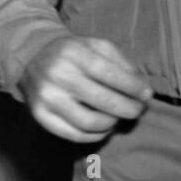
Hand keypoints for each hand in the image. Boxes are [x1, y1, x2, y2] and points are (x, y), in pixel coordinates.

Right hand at [19, 35, 152, 142]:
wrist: (33, 57)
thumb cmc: (75, 52)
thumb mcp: (98, 45)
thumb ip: (121, 62)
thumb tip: (141, 87)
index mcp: (75, 54)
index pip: (110, 75)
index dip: (133, 88)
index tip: (147, 95)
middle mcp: (59, 76)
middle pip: (102, 101)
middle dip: (128, 108)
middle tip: (138, 110)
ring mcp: (47, 98)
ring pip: (89, 122)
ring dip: (112, 123)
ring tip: (120, 117)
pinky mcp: (40, 117)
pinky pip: (73, 134)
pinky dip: (95, 135)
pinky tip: (105, 127)